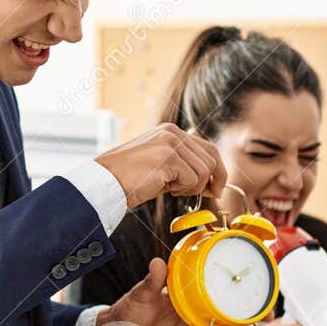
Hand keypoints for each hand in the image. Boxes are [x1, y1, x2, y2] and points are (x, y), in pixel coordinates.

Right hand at [96, 124, 225, 210]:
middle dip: (209, 181)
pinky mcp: (168, 156)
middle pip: (211, 159)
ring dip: (191, 187)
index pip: (209, 148)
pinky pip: (192, 179)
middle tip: (197, 193)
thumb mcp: (163, 166)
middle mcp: (173, 133)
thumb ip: (185, 164)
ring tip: (171, 188)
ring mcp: (171, 143)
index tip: (216, 188)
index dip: (218, 170)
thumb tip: (212, 175)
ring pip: (204, 171)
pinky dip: (182, 189)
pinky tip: (164, 187)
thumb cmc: (133, 178)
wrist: (108, 181)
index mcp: (172, 132)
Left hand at [97, 258, 253, 325]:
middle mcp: (194, 317)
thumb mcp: (141, 294)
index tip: (249, 292)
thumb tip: (158, 262)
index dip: (230, 295)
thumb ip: (153, 282)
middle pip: (222, 318)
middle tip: (262, 319)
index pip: (212, 295)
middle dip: (242, 320)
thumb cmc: (128, 310)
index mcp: (187, 300)